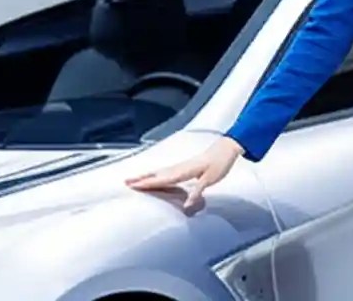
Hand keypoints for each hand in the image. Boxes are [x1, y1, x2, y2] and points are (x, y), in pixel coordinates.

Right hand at [125, 136, 244, 208]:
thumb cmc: (219, 163)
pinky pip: (166, 172)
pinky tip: (154, 177)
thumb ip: (198, 191)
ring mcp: (181, 166)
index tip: (135, 186)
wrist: (226, 148)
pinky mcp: (184, 166)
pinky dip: (156, 174)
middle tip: (126, 182)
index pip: (162, 179)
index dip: (148, 183)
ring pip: (159, 172)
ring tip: (134, 179)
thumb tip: (187, 205)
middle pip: (156, 174)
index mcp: (184, 171)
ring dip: (146, 176)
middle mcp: (180, 167)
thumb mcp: (211, 179)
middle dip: (141, 178)